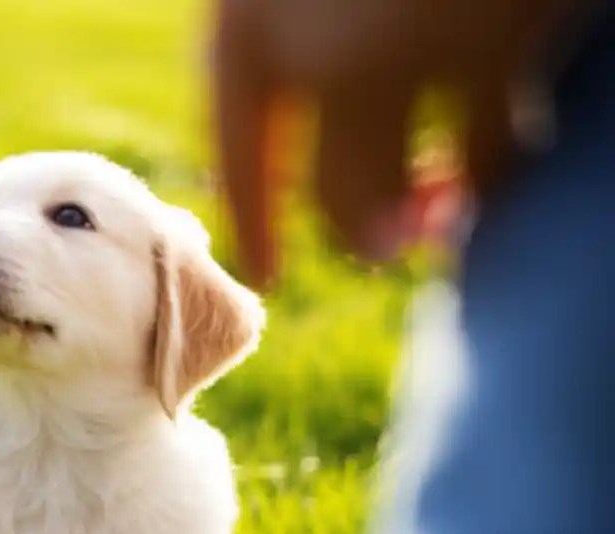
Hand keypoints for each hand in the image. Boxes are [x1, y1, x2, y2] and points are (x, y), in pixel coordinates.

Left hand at [212, 0, 578, 288]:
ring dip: (456, 201)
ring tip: (453, 195)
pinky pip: (514, 135)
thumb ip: (283, 47)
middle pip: (345, 197)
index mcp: (254, 27)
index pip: (243, 155)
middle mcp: (332, 53)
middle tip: (388, 245)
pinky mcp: (518, 33)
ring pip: (452, 182)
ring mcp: (431, 47)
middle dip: (366, 234)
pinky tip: (505, 140)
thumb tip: (322, 158)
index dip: (256, 224)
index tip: (263, 278)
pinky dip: (508, 151)